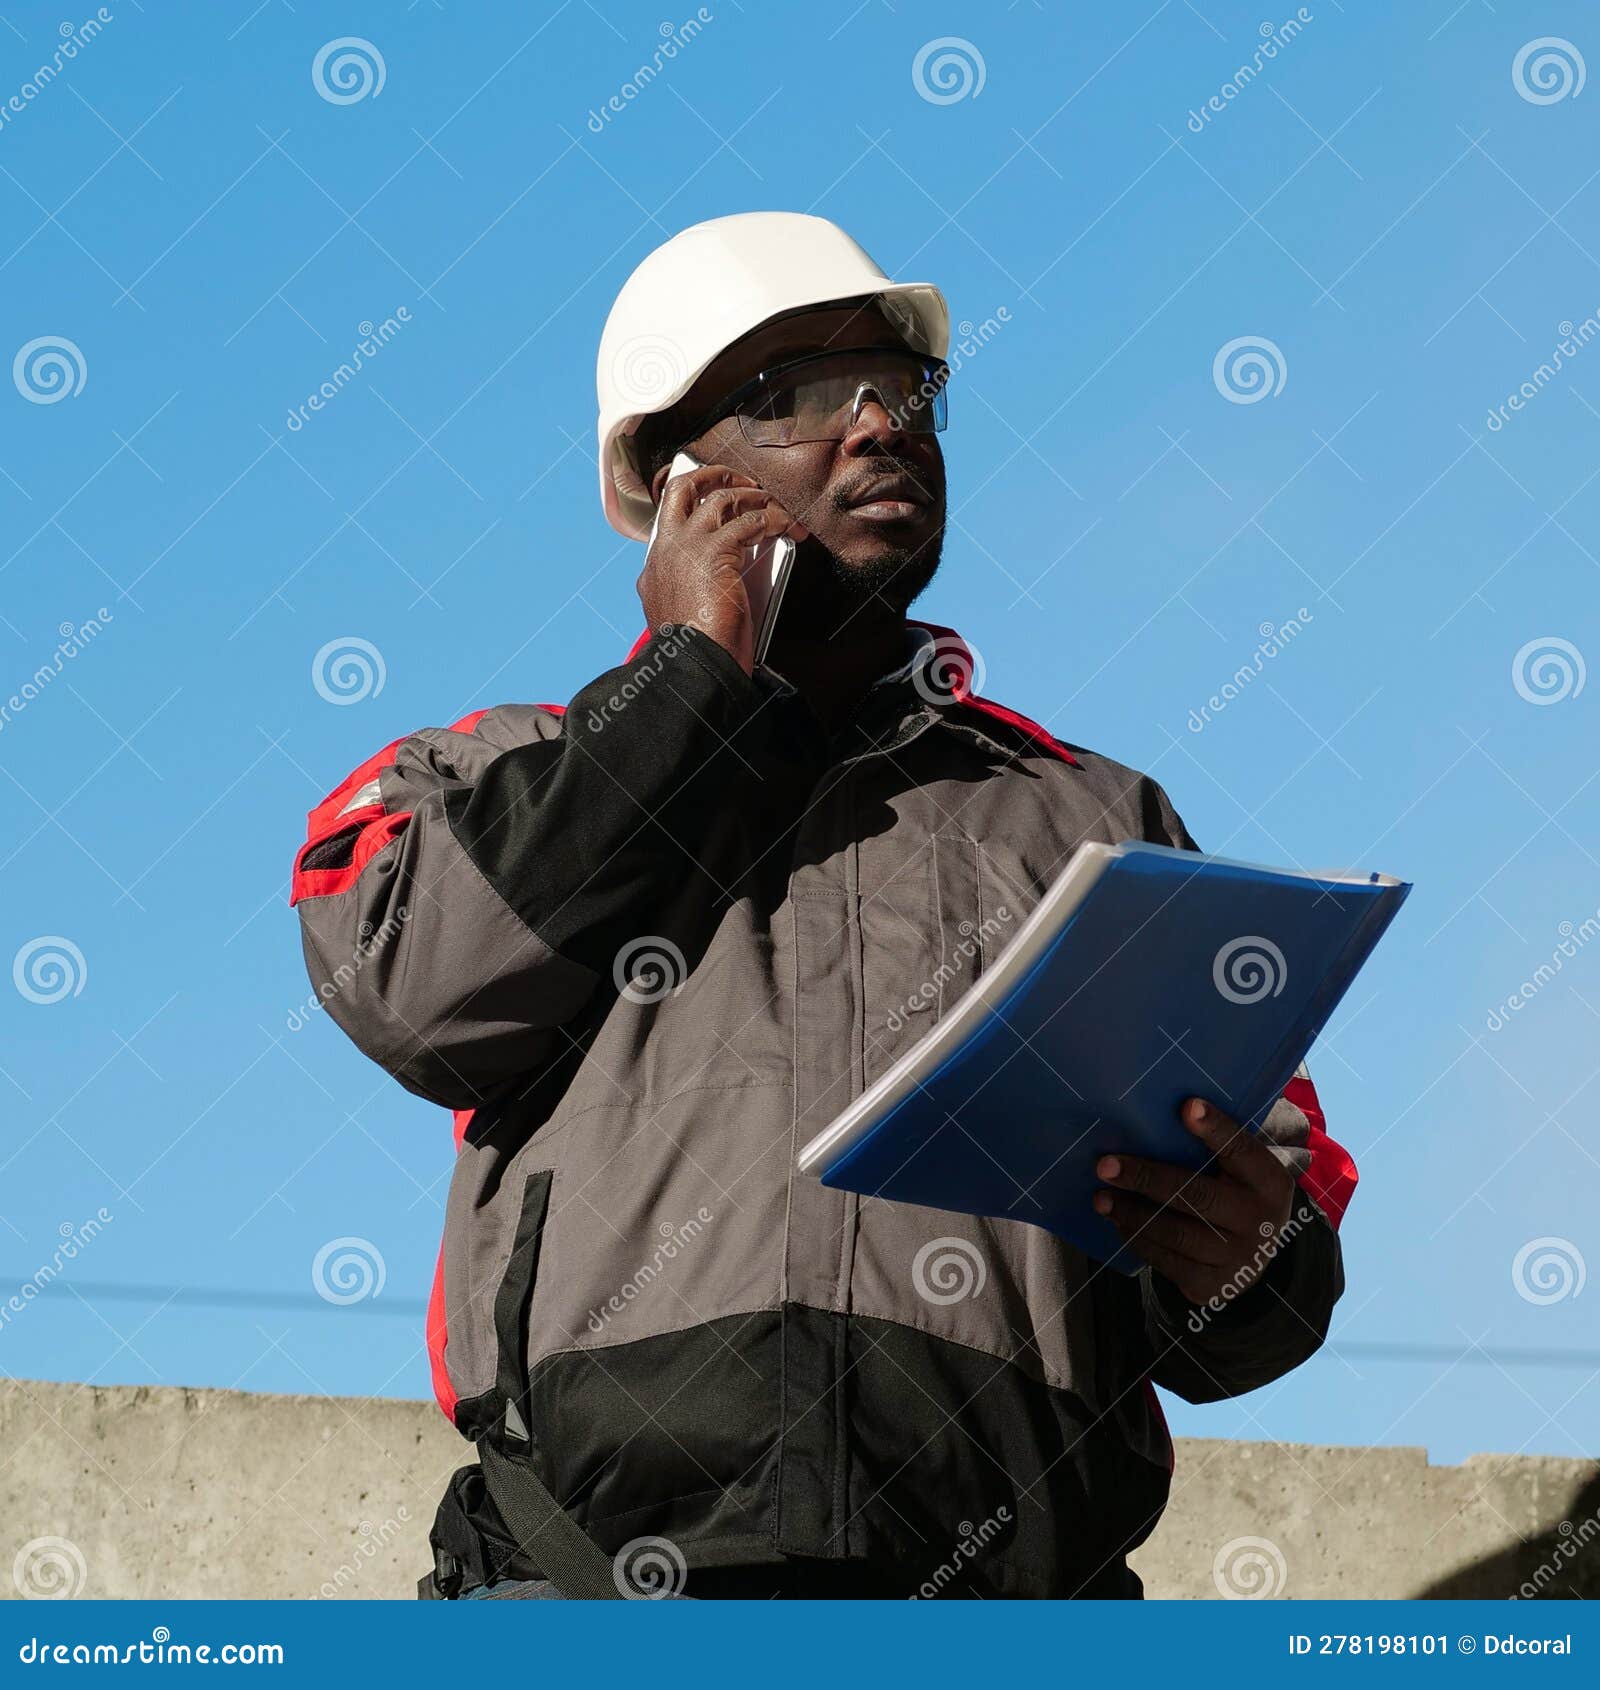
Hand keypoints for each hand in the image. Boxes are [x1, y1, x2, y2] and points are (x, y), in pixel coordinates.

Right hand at [637, 463, 807, 674]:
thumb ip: (692, 587)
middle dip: (712, 475)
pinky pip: (751, 520)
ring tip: (773, 503)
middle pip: (682, 488)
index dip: (695, 504)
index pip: (669, 518)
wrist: (693, 664)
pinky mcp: (714, 551)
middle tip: (741, 481)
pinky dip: (774, 519)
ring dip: (752, 496)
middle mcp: (665, 549)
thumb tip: (722, 575)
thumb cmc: (696, 650)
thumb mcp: (684, 612)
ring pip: (720, 497)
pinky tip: (787, 527)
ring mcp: (686, 546)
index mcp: (655, 567)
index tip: (719, 503)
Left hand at [1092, 1097, 1294, 1305]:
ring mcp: (1238, 1258)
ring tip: (1101, 1198)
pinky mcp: (1213, 1286)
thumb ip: (1216, 1146)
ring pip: (1175, 1233)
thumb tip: (1168, 1109)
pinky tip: (1118, 1221)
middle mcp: (1259, 1222)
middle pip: (1196, 1196)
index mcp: (1269, 1183)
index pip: (1242, 1150)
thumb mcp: (1240, 1170)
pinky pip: (1167, 1261)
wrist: (1253, 1256)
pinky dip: (1138, 1239)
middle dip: (1146, 1178)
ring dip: (1131, 1213)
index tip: (1186, 1106)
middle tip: (1105, 1165)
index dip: (1216, 1129)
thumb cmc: (1234, 1193)